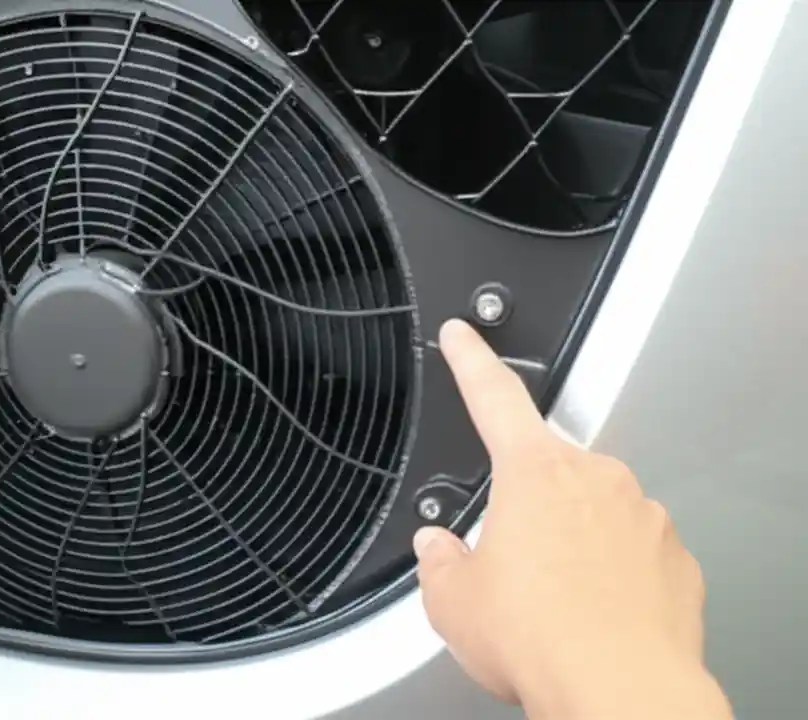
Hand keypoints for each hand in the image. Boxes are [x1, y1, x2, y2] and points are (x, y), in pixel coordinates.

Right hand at [415, 320, 729, 718]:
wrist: (621, 695)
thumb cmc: (543, 641)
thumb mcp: (453, 601)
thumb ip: (439, 561)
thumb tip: (438, 549)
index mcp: (533, 473)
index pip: (493, 396)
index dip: (470, 361)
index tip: (462, 335)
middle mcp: (596, 481)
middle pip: (546, 472)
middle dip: (525, 509)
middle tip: (510, 565)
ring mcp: (643, 517)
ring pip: (593, 514)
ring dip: (571, 544)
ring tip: (552, 604)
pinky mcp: (676, 560)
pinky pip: (633, 554)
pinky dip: (612, 576)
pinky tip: (591, 616)